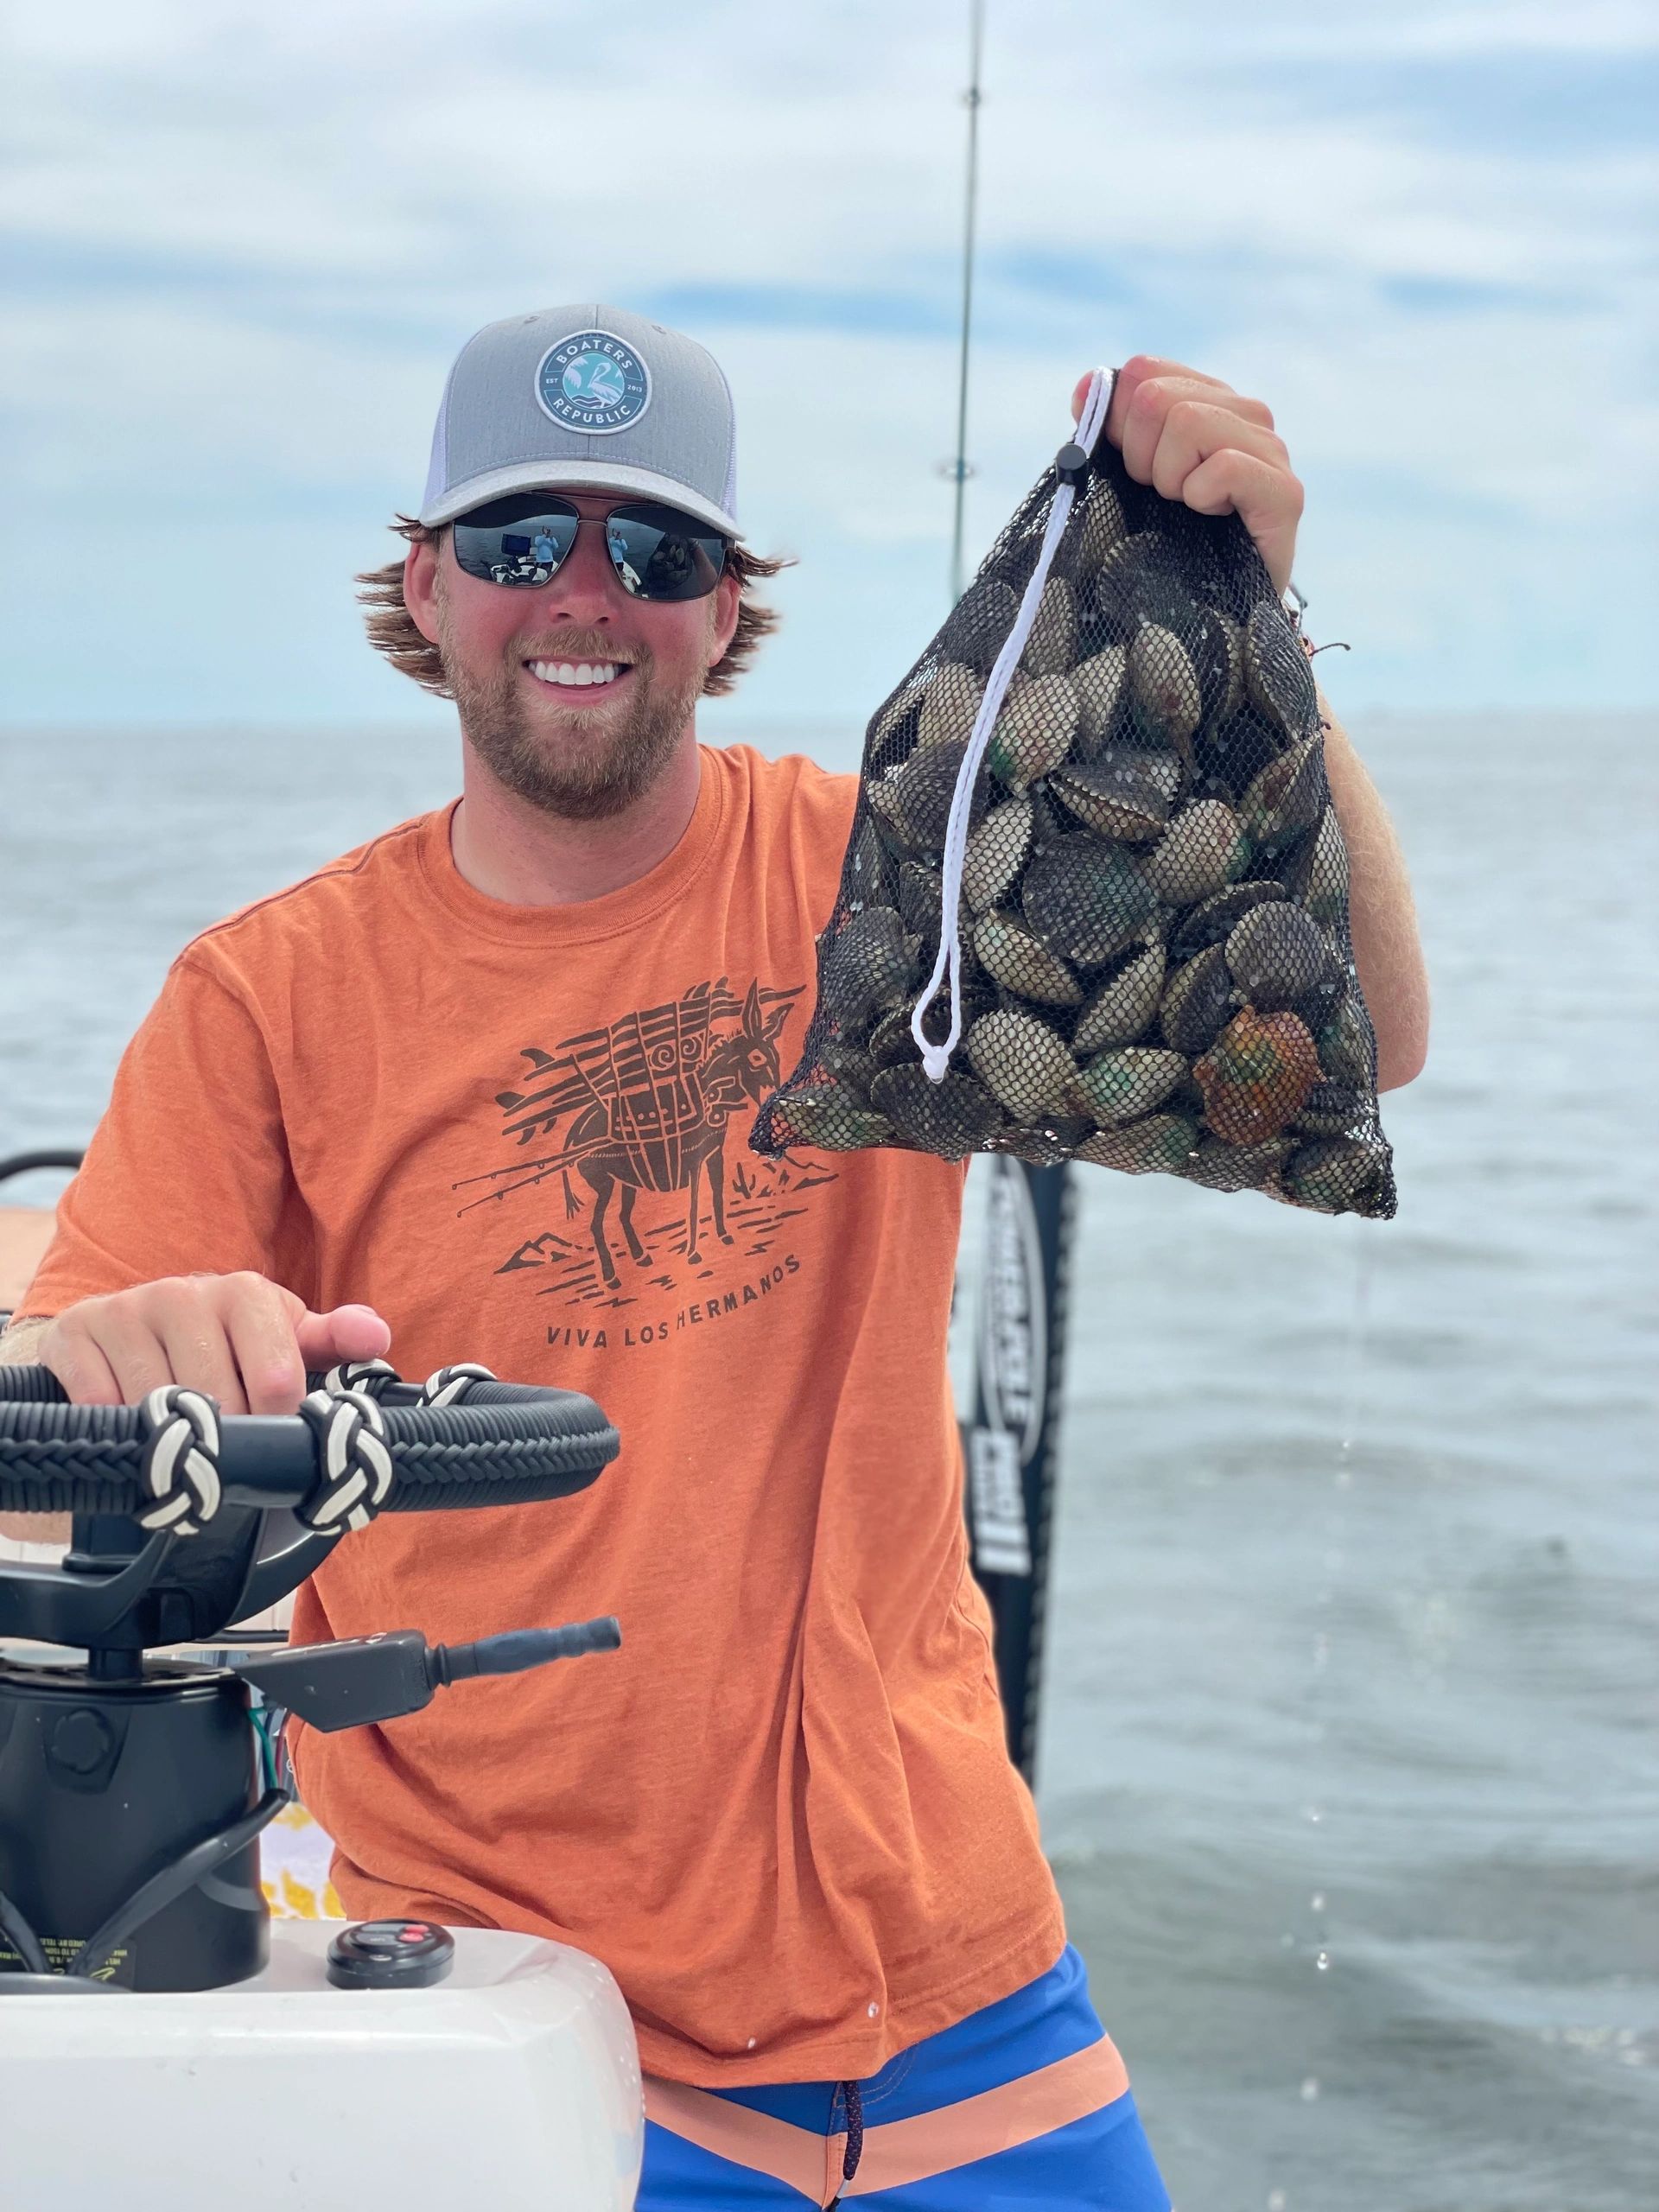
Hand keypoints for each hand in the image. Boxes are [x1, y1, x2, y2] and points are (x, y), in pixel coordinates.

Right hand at [32, 1274, 391, 1412]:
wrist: (132, 1331)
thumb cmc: (226, 1342)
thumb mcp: (283, 1338)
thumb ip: (333, 1339)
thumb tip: (377, 1336)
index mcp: (246, 1293)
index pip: (277, 1381)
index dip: (277, 1428)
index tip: (272, 1447)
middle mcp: (183, 1293)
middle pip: (217, 1401)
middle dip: (225, 1441)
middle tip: (224, 1460)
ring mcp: (124, 1311)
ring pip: (157, 1406)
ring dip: (171, 1440)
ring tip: (181, 1446)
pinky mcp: (73, 1336)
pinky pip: (100, 1404)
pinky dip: (119, 1429)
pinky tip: (133, 1429)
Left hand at [1072, 357, 1302, 598]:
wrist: (1215, 615)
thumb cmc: (1171, 542)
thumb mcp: (1132, 479)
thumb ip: (1112, 429)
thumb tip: (1086, 385)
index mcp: (1208, 400)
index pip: (1144, 370)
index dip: (1119, 421)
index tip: (1131, 466)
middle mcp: (1246, 413)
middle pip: (1157, 397)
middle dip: (1140, 456)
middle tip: (1161, 495)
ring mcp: (1271, 449)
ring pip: (1187, 421)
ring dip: (1169, 478)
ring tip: (1187, 507)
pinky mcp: (1285, 491)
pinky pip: (1223, 467)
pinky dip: (1201, 497)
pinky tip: (1213, 517)